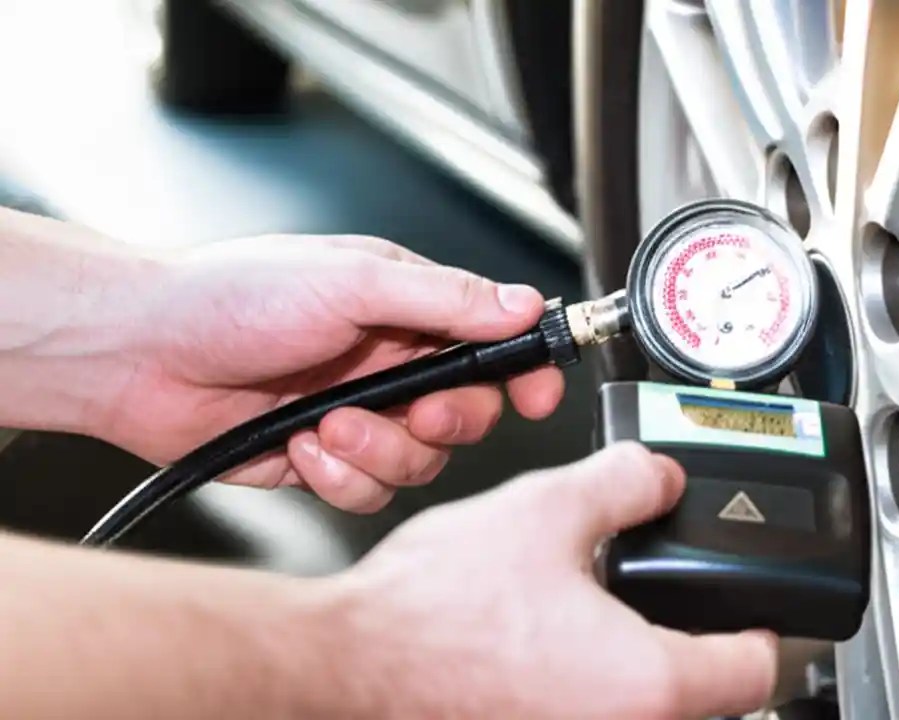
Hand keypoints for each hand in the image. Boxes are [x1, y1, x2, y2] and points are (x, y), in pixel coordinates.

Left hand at [98, 234, 564, 511]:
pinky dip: (342, 476)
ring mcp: (358, 414)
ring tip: (330, 424)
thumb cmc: (230, 297)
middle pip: (468, 412)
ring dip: (381, 450)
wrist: (139, 352)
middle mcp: (389, 363)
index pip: (493, 340)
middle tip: (418, 410)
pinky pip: (369, 491)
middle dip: (447, 419)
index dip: (526, 369)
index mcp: (405, 309)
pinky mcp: (324, 460)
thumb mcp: (353, 282)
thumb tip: (523, 304)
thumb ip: (446, 298)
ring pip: (421, 462)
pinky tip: (303, 448)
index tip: (539, 393)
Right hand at [322, 442, 778, 718]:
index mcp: (645, 683)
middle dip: (697, 641)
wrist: (347, 664)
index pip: (756, 668)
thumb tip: (658, 477)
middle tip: (679, 596)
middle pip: (705, 696)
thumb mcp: (545, 509)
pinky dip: (587, 686)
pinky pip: (589, 714)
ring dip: (638, 666)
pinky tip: (551, 645)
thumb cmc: (432, 610)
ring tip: (606, 612)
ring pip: (643, 708)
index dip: (762, 622)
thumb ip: (624, 483)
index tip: (754, 603)